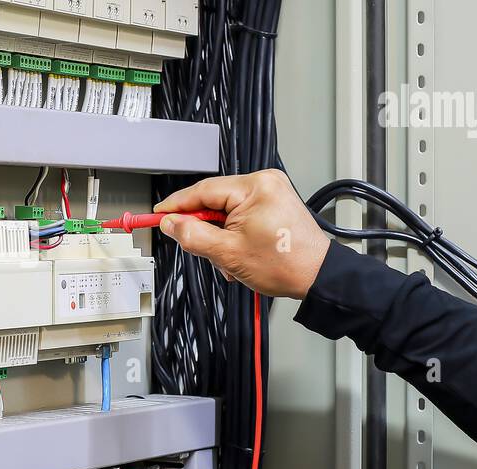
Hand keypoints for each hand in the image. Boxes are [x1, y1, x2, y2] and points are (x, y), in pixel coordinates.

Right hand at [156, 169, 330, 298]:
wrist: (318, 277)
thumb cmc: (286, 264)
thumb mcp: (228, 253)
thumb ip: (192, 235)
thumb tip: (171, 224)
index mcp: (255, 187)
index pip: (201, 191)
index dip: (176, 206)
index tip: (158, 215)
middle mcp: (265, 183)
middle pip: (213, 202)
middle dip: (206, 231)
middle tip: (204, 251)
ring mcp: (271, 193)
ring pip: (225, 213)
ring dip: (220, 238)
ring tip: (232, 260)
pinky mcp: (274, 204)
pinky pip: (240, 216)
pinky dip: (234, 236)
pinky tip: (241, 254)